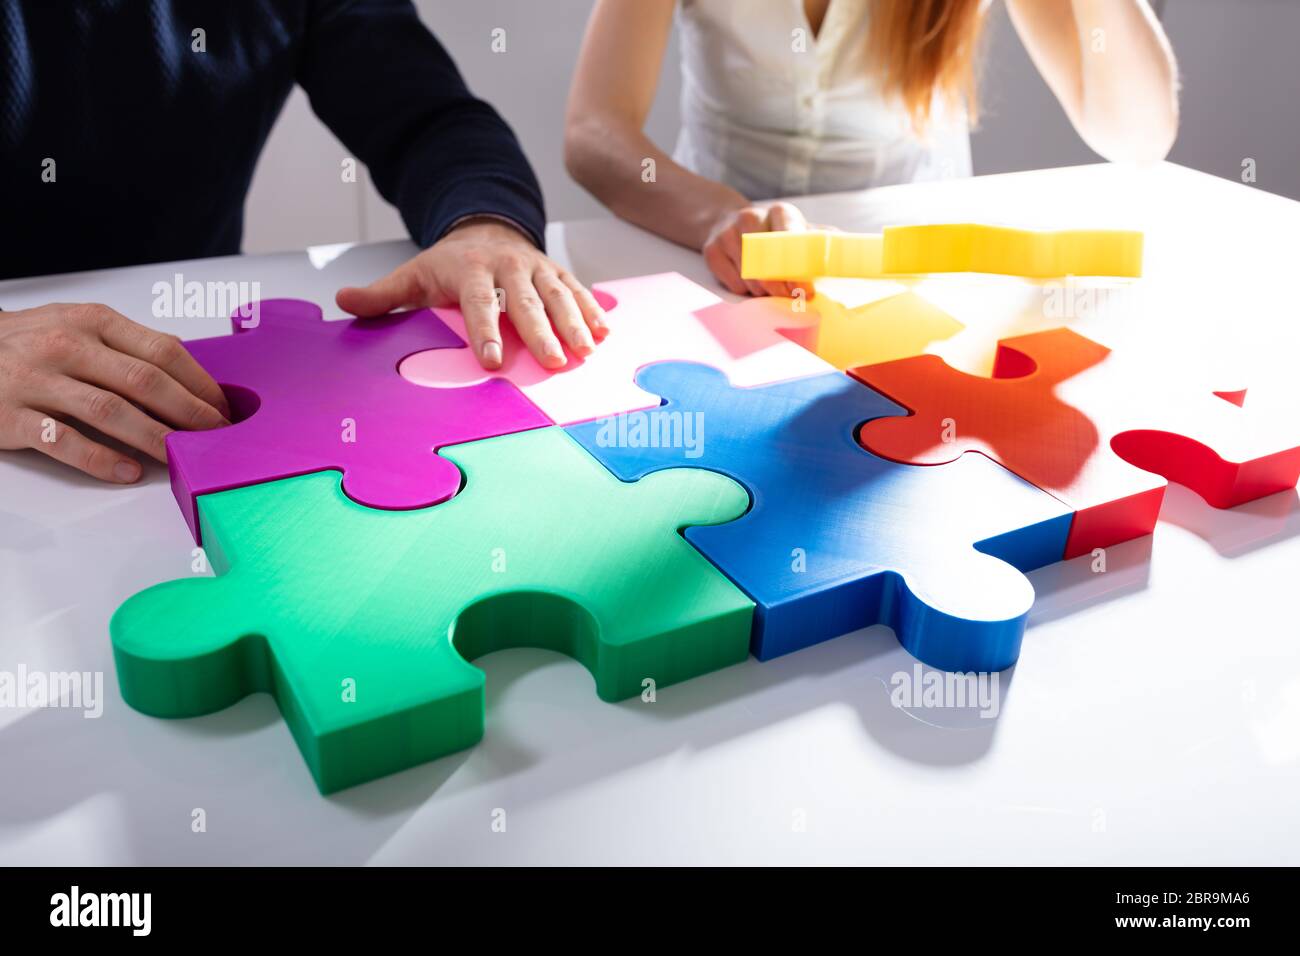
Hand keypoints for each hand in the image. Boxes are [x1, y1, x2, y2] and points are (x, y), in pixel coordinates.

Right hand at [0, 303, 230, 482]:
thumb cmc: (29, 342)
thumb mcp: (77, 325)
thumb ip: (128, 343)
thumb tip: (185, 361)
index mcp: (92, 322)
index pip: (162, 351)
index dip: (200, 383)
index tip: (225, 408)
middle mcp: (67, 346)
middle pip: (144, 381)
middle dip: (189, 413)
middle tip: (216, 437)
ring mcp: (37, 380)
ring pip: (109, 411)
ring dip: (154, 438)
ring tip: (182, 456)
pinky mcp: (10, 416)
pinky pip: (62, 440)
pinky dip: (99, 458)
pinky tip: (127, 471)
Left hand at [336, 218, 607, 369]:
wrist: (485, 230)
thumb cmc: (449, 265)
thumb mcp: (414, 275)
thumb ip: (383, 295)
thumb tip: (343, 301)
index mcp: (471, 271)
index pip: (479, 304)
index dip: (486, 332)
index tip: (491, 360)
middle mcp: (509, 267)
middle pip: (527, 302)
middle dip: (541, 331)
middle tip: (554, 360)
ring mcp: (537, 269)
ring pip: (559, 295)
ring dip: (574, 323)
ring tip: (585, 351)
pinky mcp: (558, 273)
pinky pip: (578, 291)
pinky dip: (592, 311)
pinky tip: (603, 334)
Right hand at [702, 201, 814, 297]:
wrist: (726, 220)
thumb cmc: (771, 232)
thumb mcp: (797, 230)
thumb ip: (819, 239)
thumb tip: (850, 248)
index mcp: (780, 212)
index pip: (790, 239)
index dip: (798, 268)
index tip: (806, 290)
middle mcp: (751, 217)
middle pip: (767, 261)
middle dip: (781, 287)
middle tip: (791, 300)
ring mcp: (728, 233)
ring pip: (749, 276)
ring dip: (764, 292)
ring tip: (771, 292)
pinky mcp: (711, 250)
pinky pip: (732, 282)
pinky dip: (745, 291)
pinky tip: (751, 286)